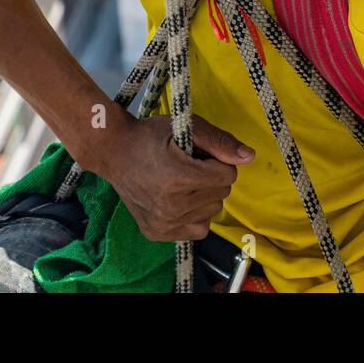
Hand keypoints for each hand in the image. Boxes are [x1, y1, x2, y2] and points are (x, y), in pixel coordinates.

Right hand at [100, 113, 254, 241]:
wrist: (114, 152)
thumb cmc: (150, 136)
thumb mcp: (186, 128)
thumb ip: (219, 142)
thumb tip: (249, 157)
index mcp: (178, 179)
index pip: (228, 175)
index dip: (218, 160)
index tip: (200, 154)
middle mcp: (171, 207)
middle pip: (222, 193)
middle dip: (212, 176)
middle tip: (186, 165)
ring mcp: (164, 224)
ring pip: (213, 211)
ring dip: (205, 195)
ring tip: (180, 180)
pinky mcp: (158, 233)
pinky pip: (199, 229)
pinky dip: (196, 214)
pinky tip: (179, 198)